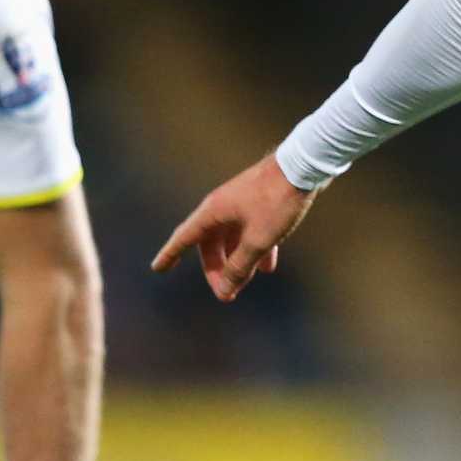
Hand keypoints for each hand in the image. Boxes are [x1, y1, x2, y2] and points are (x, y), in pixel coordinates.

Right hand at [152, 152, 313, 300]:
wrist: (303, 167)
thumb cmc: (277, 201)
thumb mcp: (258, 240)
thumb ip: (241, 266)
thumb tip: (225, 289)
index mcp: (213, 212)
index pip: (183, 238)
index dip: (170, 254)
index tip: (157, 268)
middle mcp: (222, 207)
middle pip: (210, 244)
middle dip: (216, 270)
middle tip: (226, 293)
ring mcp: (241, 204)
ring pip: (231, 240)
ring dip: (236, 262)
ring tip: (244, 283)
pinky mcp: (260, 203)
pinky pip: (250, 232)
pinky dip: (255, 250)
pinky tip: (268, 268)